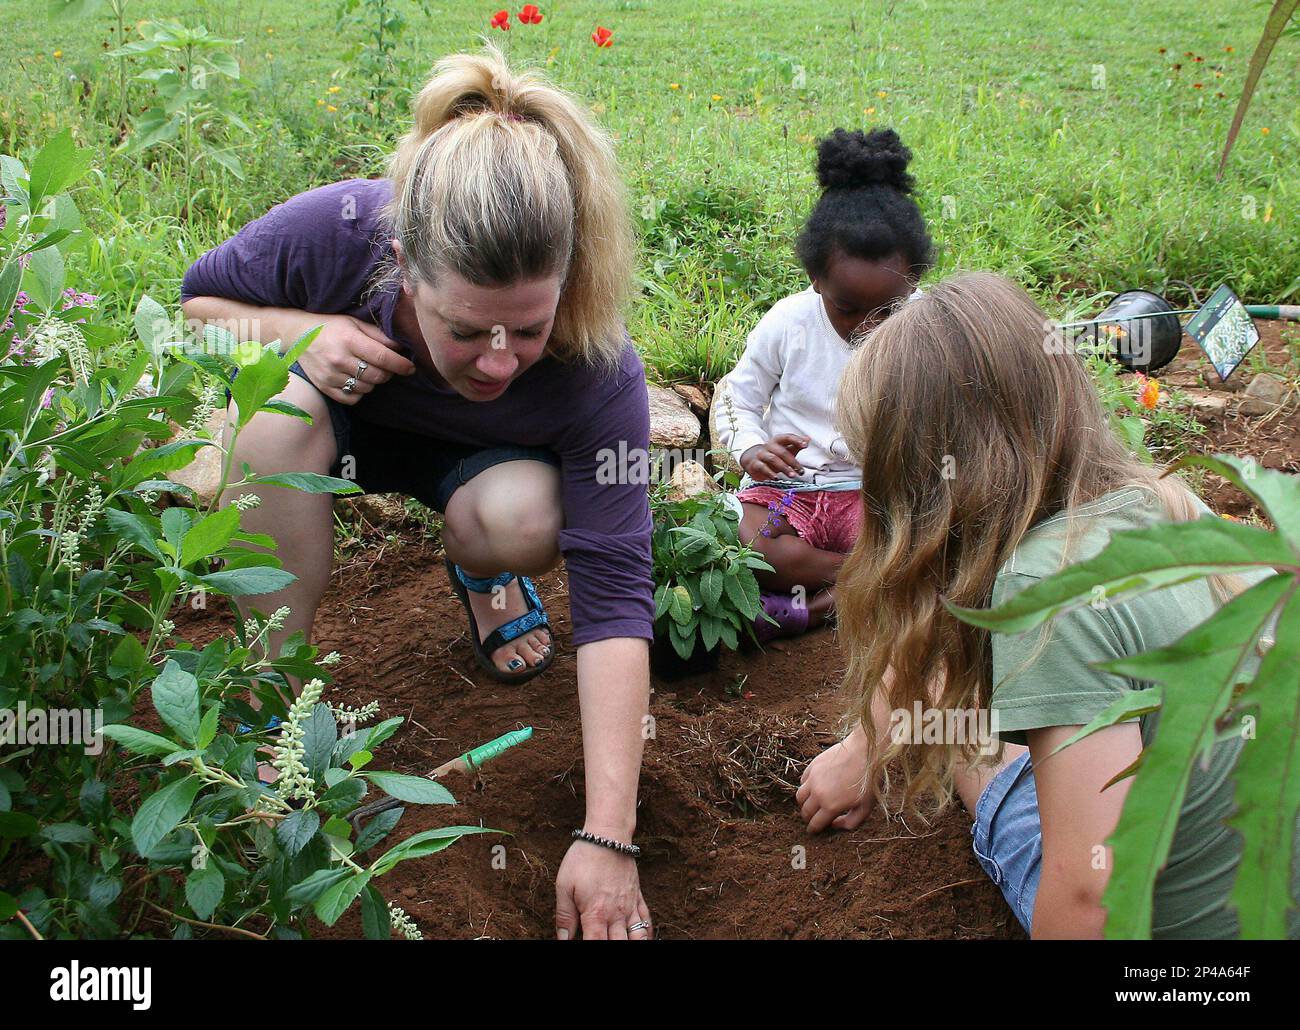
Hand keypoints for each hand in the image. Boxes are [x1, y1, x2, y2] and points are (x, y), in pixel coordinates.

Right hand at [295, 314, 415, 404]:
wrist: (297, 335)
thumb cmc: (331, 327)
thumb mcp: (355, 323)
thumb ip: (379, 335)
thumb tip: (401, 348)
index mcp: (349, 339)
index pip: (383, 358)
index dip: (401, 365)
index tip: (410, 367)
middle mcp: (339, 359)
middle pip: (378, 376)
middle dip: (389, 373)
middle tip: (387, 366)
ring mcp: (330, 375)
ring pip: (367, 388)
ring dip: (373, 382)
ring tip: (368, 370)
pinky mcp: (324, 387)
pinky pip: (353, 398)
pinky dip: (359, 392)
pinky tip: (356, 380)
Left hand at [554, 838, 652, 939]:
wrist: (608, 835)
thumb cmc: (583, 858)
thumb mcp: (564, 886)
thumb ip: (564, 917)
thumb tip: (562, 939)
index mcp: (596, 914)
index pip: (596, 945)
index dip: (590, 950)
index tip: (585, 947)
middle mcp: (616, 914)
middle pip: (619, 945)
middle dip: (612, 948)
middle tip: (603, 940)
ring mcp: (630, 906)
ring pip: (637, 937)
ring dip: (632, 944)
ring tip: (621, 942)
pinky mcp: (638, 896)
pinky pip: (647, 920)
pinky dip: (646, 933)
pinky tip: (642, 939)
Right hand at [740, 433, 809, 480]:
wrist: (752, 459)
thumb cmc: (772, 455)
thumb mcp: (784, 450)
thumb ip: (795, 445)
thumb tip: (808, 439)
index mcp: (777, 441)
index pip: (787, 437)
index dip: (796, 440)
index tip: (805, 445)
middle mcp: (768, 446)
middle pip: (782, 452)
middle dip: (793, 462)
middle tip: (801, 471)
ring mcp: (761, 455)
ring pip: (773, 459)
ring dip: (784, 468)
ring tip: (792, 475)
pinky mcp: (755, 464)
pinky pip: (762, 467)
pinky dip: (770, 473)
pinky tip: (776, 478)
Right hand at [797, 721, 876, 832]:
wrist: (865, 752)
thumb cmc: (869, 780)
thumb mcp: (865, 807)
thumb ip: (850, 822)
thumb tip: (834, 825)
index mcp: (830, 806)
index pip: (815, 824)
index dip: (813, 830)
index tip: (813, 831)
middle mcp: (818, 793)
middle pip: (805, 811)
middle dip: (807, 818)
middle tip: (813, 819)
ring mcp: (813, 778)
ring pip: (799, 796)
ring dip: (803, 803)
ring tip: (811, 804)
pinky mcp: (812, 766)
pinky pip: (802, 781)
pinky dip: (806, 787)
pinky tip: (815, 787)